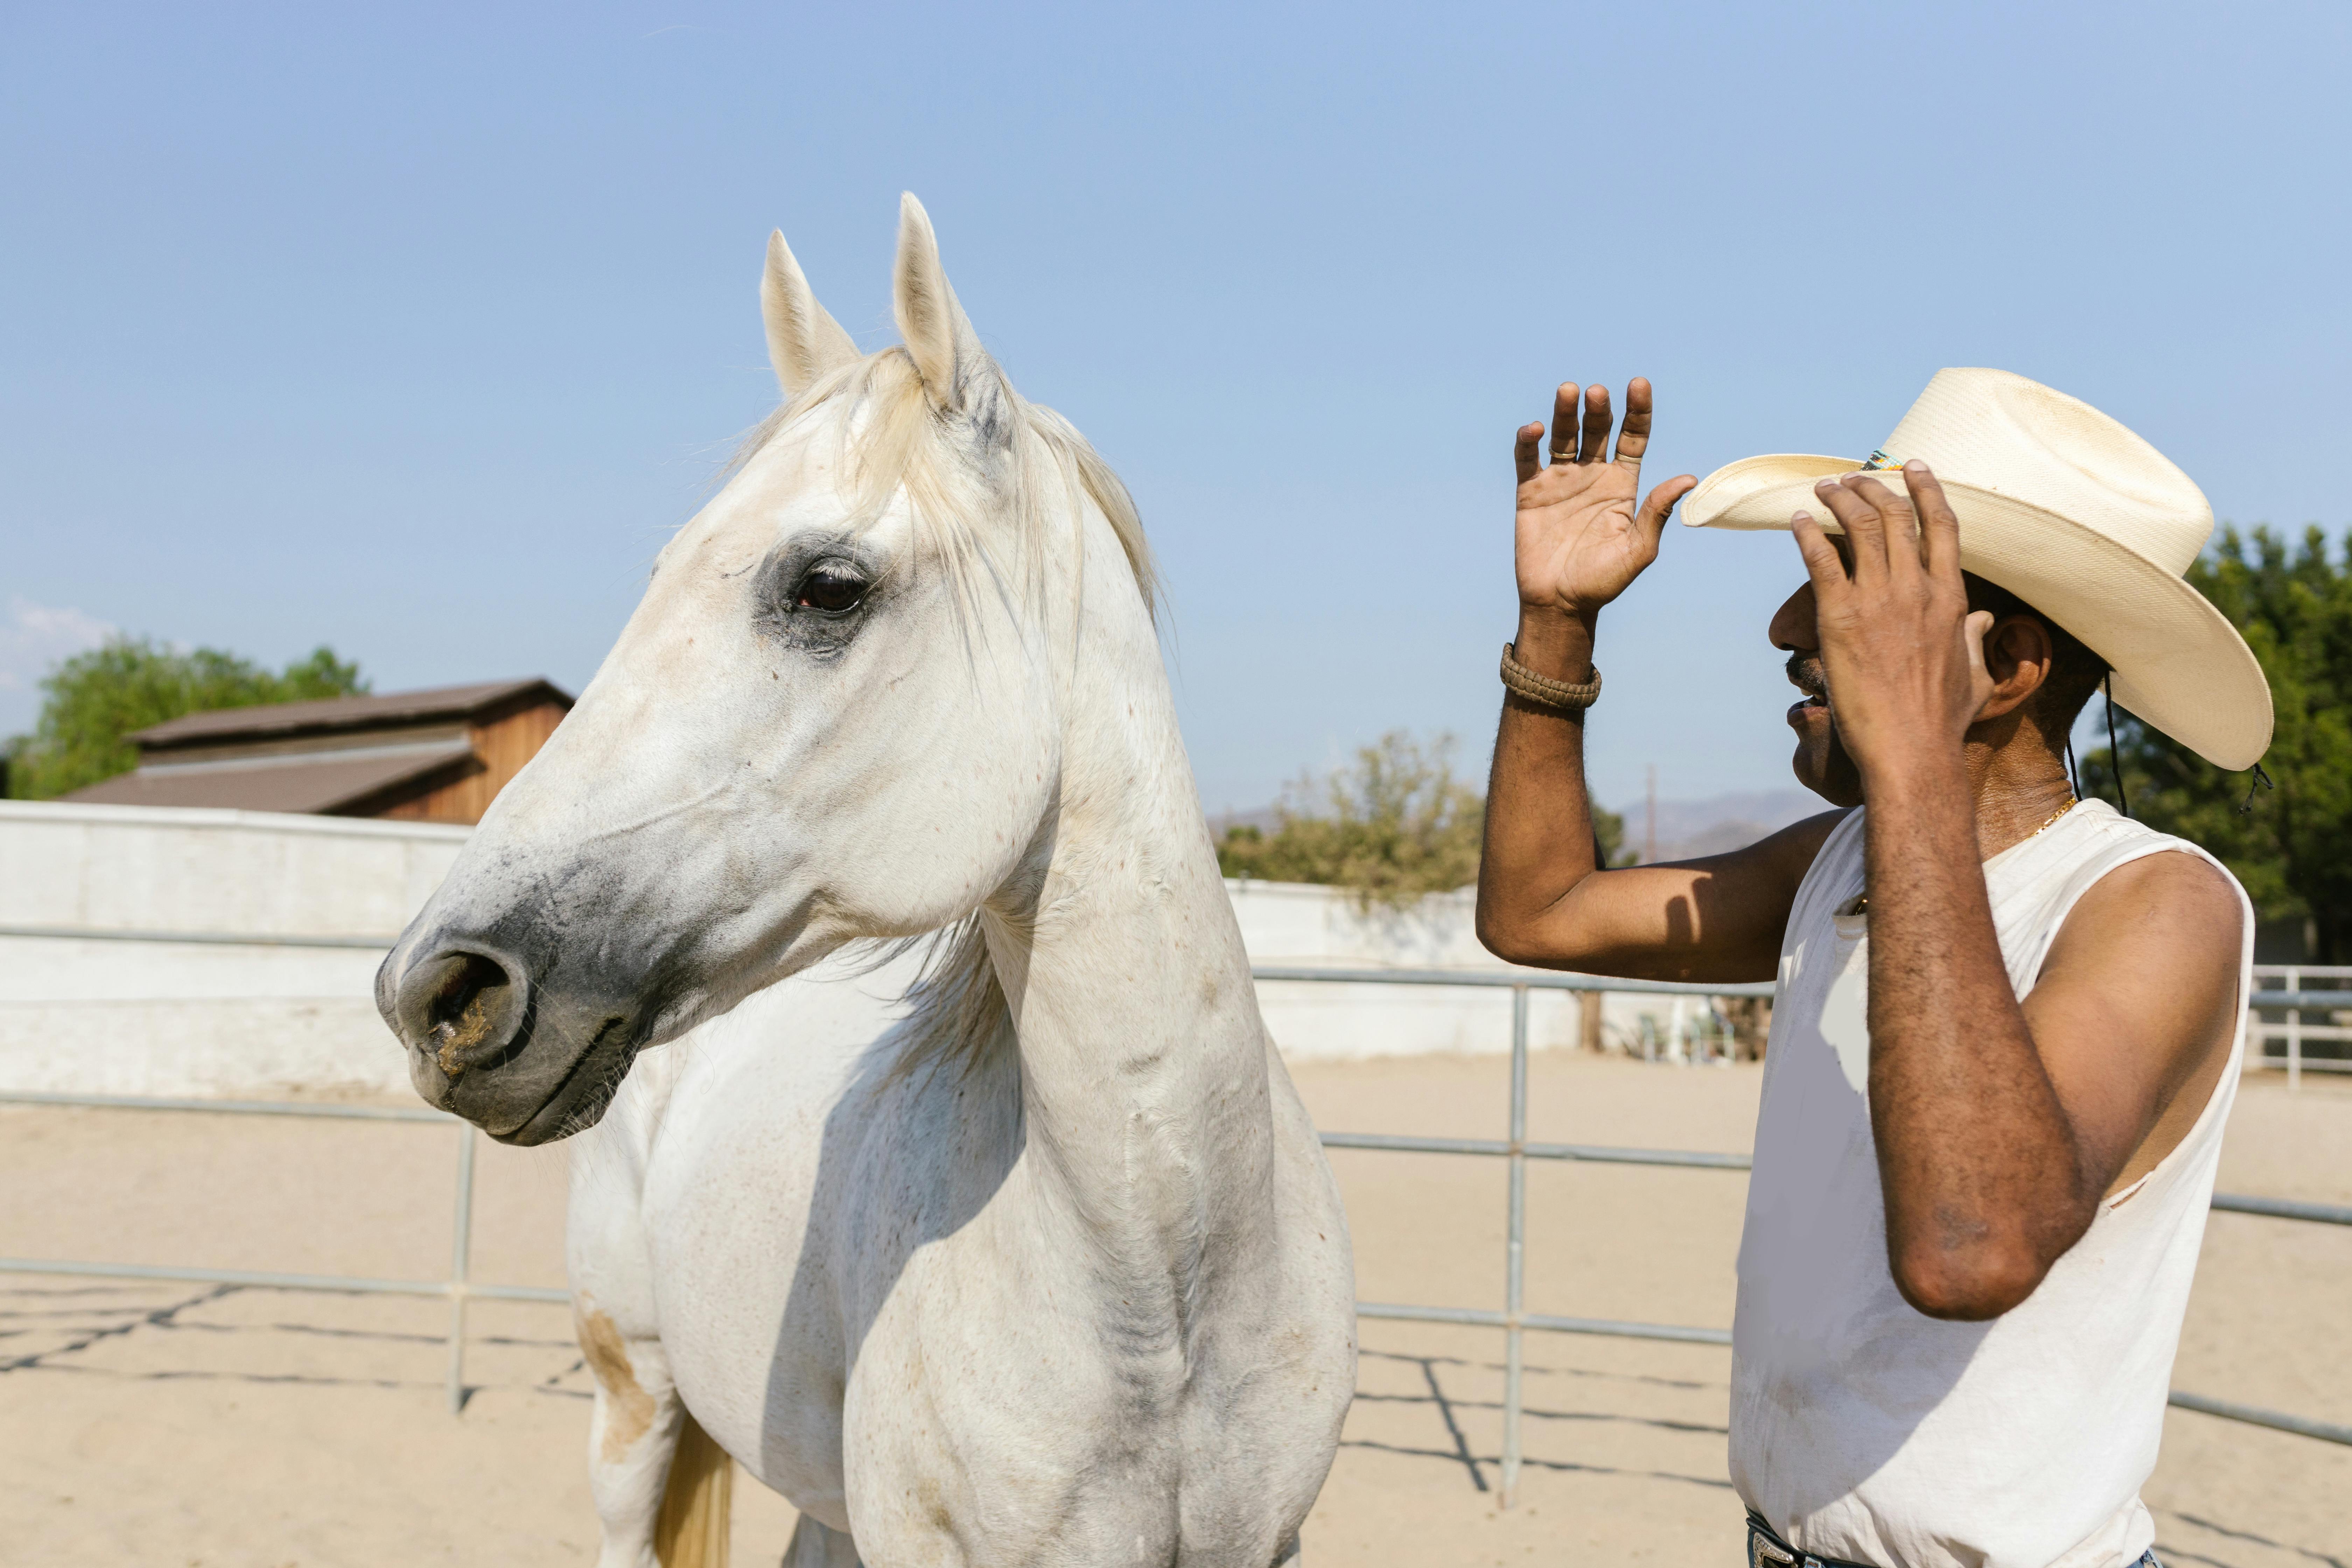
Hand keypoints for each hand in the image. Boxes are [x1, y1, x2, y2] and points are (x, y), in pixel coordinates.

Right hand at [1512, 379, 1696, 623]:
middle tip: (1597, 392)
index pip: (1633, 438)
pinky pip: (1528, 459)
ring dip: (1564, 412)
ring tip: (1568, 391)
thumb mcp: (1638, 550)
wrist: (1559, 604)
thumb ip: (1657, 512)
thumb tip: (1687, 478)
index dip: (1637, 411)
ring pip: (1563, 435)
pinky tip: (1533, 429)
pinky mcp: (1530, 493)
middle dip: (1598, 408)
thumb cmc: (1603, 582)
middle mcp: (1592, 476)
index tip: (1638, 385)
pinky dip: (1528, 441)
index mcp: (1622, 485)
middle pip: (1597, 430)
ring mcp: (1560, 481)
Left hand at [1791, 464, 1995, 779]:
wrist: (1911, 750)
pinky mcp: (1840, 618)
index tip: (1913, 467)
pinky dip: (1807, 533)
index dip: (1927, 489)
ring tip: (1824, 488)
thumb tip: (1987, 623)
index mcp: (1951, 598)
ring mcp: (1879, 601)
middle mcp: (1917, 589)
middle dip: (1873, 486)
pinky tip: (1797, 520)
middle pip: (1896, 516)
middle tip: (1853, 477)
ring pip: (1860, 527)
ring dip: (1840, 500)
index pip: (1942, 525)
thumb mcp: (1977, 675)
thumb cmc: (1943, 721)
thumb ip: (1979, 642)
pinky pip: (1821, 560)